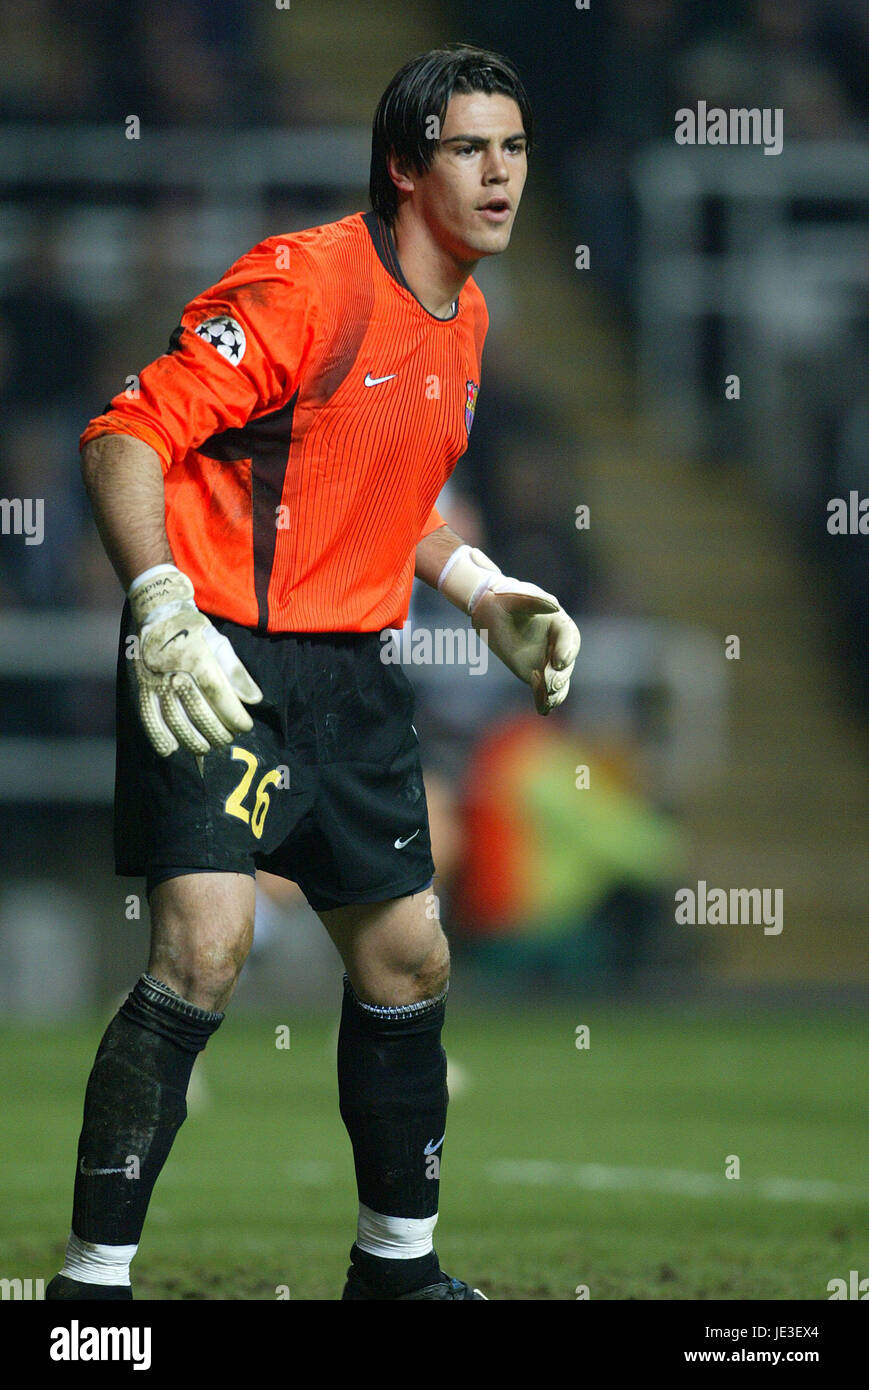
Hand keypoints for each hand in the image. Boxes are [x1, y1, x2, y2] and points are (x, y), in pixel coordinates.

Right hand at [129, 566, 262, 755]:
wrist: (157, 613)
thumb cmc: (193, 629)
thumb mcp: (219, 642)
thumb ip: (237, 672)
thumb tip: (255, 699)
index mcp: (196, 658)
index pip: (218, 694)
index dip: (233, 715)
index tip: (245, 726)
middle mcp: (174, 672)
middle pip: (198, 711)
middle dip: (218, 731)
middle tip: (228, 739)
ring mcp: (155, 682)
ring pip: (175, 720)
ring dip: (194, 739)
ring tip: (208, 746)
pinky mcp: (141, 688)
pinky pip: (148, 718)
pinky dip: (159, 737)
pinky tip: (172, 749)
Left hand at [471, 578, 580, 714]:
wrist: (490, 612)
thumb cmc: (503, 600)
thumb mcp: (514, 596)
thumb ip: (533, 600)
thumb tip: (555, 606)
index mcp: (558, 623)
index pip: (569, 638)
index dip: (567, 651)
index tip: (559, 662)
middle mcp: (557, 644)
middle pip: (565, 663)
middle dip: (559, 675)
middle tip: (550, 684)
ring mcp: (547, 660)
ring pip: (558, 680)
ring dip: (555, 692)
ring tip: (549, 701)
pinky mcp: (535, 673)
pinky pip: (542, 689)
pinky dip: (544, 700)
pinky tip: (543, 710)